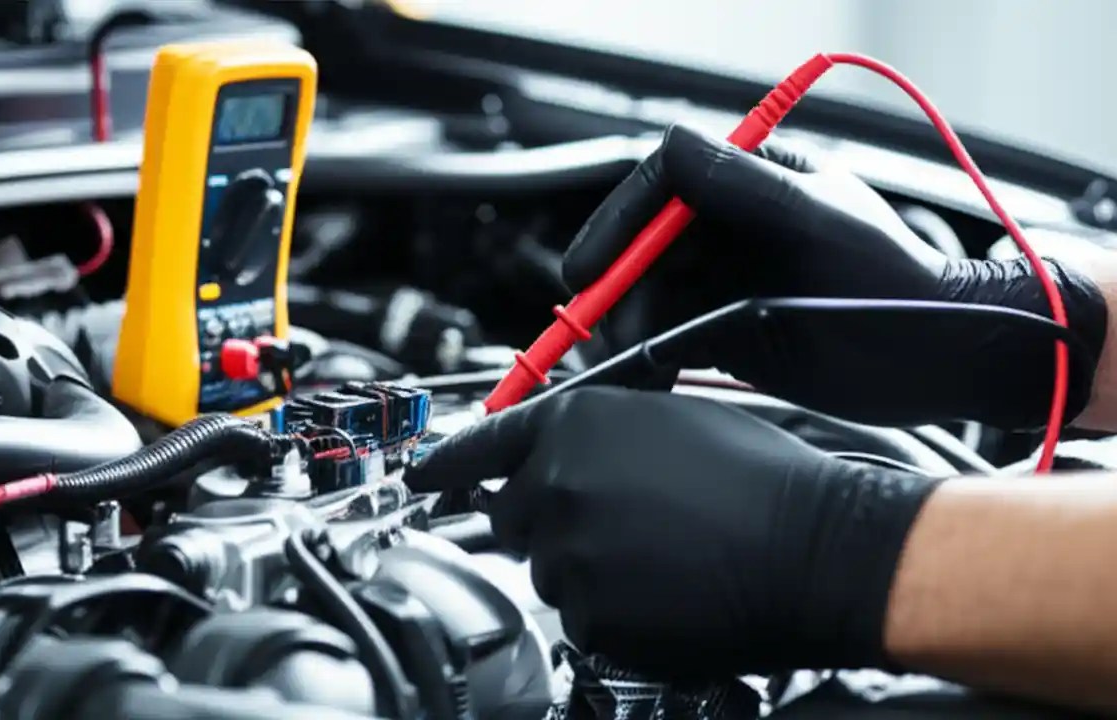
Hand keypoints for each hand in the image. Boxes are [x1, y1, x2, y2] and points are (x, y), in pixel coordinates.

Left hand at [405, 387, 939, 680]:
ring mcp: (569, 557)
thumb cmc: (760, 476)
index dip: (445, 463)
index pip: (479, 446)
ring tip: (660, 553)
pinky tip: (666, 588)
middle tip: (617, 521)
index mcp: (572, 425)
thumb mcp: (667, 416)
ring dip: (587, 565)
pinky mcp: (592, 620)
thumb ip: (594, 430)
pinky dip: (613, 608)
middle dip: (548, 519)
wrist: (816, 547)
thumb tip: (558, 450)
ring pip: (550, 570)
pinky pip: (582, 616)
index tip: (421, 477)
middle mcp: (556, 486)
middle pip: (512, 515)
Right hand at [565, 124, 1107, 428]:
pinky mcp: (727, 329)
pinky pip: (669, 338)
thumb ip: (742, 186)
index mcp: (752, 181)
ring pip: (648, 297)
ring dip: (628, 331)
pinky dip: (649, 359)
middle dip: (616, 291)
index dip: (616, 224)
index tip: (589, 269)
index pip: (661, 184)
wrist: (938, 359)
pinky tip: (645, 378)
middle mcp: (730, 227)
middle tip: (600, 334)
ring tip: (631, 365)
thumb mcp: (815, 222)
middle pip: (642, 247)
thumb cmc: (895, 283)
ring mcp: (727, 279)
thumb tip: (672, 150)